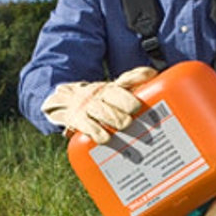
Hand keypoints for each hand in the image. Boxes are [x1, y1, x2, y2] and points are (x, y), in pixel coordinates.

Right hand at [41, 67, 157, 142]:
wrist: (62, 101)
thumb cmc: (97, 101)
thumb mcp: (112, 94)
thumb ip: (132, 90)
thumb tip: (153, 81)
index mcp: (111, 87)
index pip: (127, 78)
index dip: (138, 77)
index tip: (150, 77)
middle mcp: (100, 94)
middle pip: (114, 94)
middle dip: (126, 101)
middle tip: (135, 111)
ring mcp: (87, 106)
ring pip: (102, 110)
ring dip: (115, 118)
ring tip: (125, 124)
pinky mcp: (76, 119)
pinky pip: (88, 126)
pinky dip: (98, 133)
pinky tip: (105, 138)